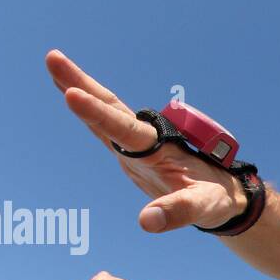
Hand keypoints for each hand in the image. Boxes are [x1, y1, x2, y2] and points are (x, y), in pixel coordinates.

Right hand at [44, 49, 248, 232]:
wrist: (226, 195)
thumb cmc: (217, 198)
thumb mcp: (203, 207)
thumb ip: (177, 212)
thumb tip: (146, 222)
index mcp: (159, 148)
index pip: (124, 129)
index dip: (98, 114)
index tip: (72, 94)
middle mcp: (146, 140)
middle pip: (111, 107)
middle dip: (83, 84)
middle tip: (52, 57)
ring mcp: (139, 145)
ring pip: (107, 112)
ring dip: (81, 89)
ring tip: (53, 63)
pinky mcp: (134, 153)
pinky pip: (107, 127)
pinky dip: (89, 112)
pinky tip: (70, 94)